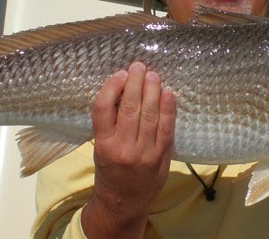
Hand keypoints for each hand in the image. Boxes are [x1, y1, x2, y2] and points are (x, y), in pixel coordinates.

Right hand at [81, 62, 176, 238]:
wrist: (123, 202)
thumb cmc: (110, 171)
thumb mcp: (100, 147)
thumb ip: (109, 123)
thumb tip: (123, 89)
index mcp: (103, 144)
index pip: (103, 108)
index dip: (111, 87)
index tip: (119, 74)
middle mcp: (122, 148)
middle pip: (129, 107)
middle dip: (135, 83)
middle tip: (138, 66)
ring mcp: (144, 153)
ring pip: (149, 115)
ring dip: (152, 91)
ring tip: (153, 75)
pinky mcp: (161, 156)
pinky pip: (166, 128)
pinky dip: (168, 109)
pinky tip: (168, 94)